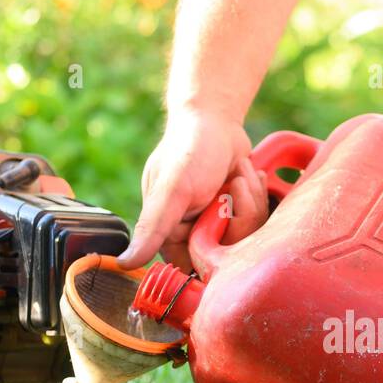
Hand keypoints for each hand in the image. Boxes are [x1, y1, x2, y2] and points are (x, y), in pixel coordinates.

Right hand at [117, 107, 254, 270]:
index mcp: (169, 233)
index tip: (215, 215)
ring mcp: (218, 221)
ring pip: (248, 233)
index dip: (212, 243)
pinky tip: (246, 174)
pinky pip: (259, 219)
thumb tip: (124, 262)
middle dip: (238, 215)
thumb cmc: (188, 150)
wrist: (214, 119)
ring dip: (249, 198)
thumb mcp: (171, 190)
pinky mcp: (238, 211)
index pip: (196, 263)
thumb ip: (152, 228)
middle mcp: (193, 231)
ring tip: (238, 174)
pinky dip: (256, 192)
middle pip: (228, 250)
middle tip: (232, 186)